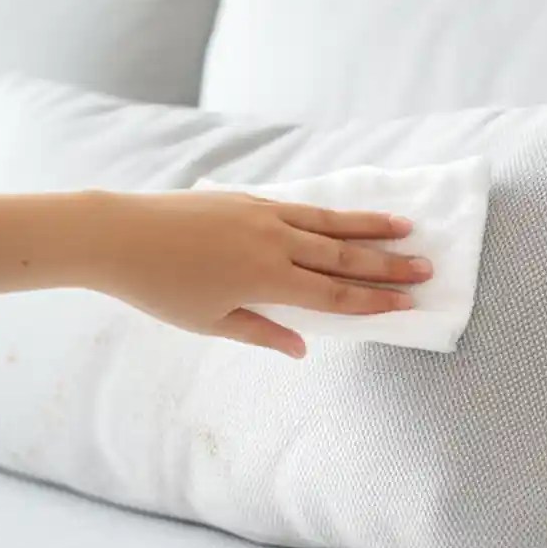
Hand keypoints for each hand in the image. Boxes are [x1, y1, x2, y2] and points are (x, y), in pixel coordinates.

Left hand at [89, 190, 431, 357]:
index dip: (374, 301)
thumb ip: (261, 332)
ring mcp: (262, 215)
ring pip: (328, 222)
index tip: (409, 304)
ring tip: (406, 228)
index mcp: (266, 278)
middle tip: (427, 267)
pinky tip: (348, 216)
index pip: (333, 293)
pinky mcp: (248, 199)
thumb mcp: (210, 321)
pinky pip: (301, 207)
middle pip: (342, 255)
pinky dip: (331, 213)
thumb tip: (303, 348)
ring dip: (369, 228)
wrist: (118, 234)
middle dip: (387, 264)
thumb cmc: (160, 288)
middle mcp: (273, 241)